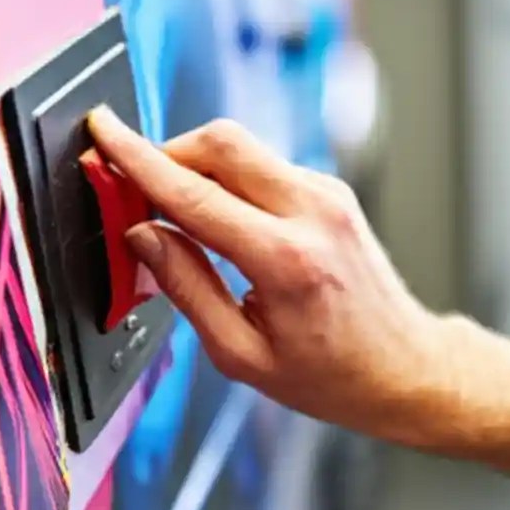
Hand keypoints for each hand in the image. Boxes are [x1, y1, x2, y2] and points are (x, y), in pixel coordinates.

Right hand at [88, 108, 473, 447]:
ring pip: (241, 148)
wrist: (405, 367)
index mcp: (286, 260)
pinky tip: (219, 222)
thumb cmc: (332, 375)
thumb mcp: (241, 354)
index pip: (194, 193)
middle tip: (134, 187)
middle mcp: (312, 213)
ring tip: (174, 214)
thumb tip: (141, 236)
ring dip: (196, 167)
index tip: (104, 134)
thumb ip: (186, 288)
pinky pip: (263, 166)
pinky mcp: (331, 190)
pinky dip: (228, 181)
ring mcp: (328, 194)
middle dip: (167, 152)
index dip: (138, 160)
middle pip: (221, 142)